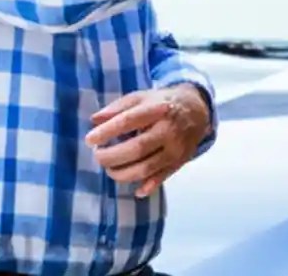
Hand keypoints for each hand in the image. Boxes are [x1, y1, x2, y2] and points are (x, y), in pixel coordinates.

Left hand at [85, 84, 211, 197]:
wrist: (197, 110)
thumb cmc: (161, 103)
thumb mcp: (141, 97)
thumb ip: (117, 107)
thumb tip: (94, 120)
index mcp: (157, 109)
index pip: (128, 121)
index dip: (107, 132)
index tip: (90, 140)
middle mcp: (169, 130)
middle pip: (137, 148)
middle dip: (112, 156)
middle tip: (98, 156)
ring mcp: (176, 148)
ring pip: (146, 168)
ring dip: (123, 173)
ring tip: (110, 169)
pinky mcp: (180, 162)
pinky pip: (161, 178)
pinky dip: (147, 186)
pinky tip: (135, 189)